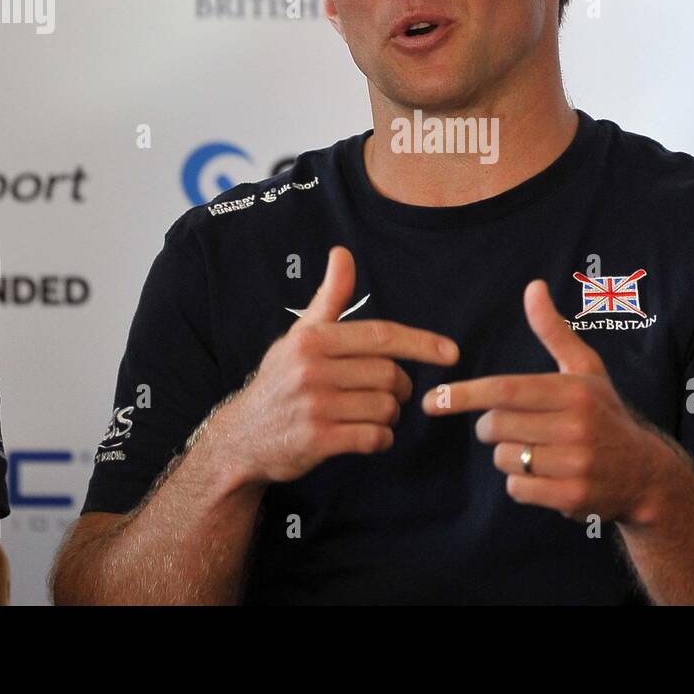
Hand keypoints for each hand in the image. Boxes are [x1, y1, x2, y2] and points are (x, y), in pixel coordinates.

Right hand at [219, 246, 458, 485]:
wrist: (242, 436)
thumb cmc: (281, 379)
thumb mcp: (302, 335)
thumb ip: (330, 298)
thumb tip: (343, 252)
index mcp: (313, 339)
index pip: (381, 336)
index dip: (421, 343)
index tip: (451, 353)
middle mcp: (311, 369)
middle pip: (389, 374)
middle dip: (400, 387)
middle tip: (390, 393)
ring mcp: (313, 406)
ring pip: (385, 408)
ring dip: (389, 415)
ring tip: (372, 414)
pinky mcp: (316, 440)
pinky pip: (373, 438)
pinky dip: (380, 439)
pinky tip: (368, 436)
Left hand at [423, 279, 678, 524]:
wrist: (645, 474)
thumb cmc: (605, 414)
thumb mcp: (585, 370)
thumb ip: (553, 331)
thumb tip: (533, 287)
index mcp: (574, 391)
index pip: (506, 390)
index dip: (465, 394)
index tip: (433, 400)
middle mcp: (576, 426)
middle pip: (497, 426)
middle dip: (491, 427)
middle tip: (512, 426)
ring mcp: (575, 464)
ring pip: (504, 459)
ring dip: (509, 455)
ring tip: (539, 450)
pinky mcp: (572, 497)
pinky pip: (517, 488)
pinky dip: (521, 482)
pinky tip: (546, 475)